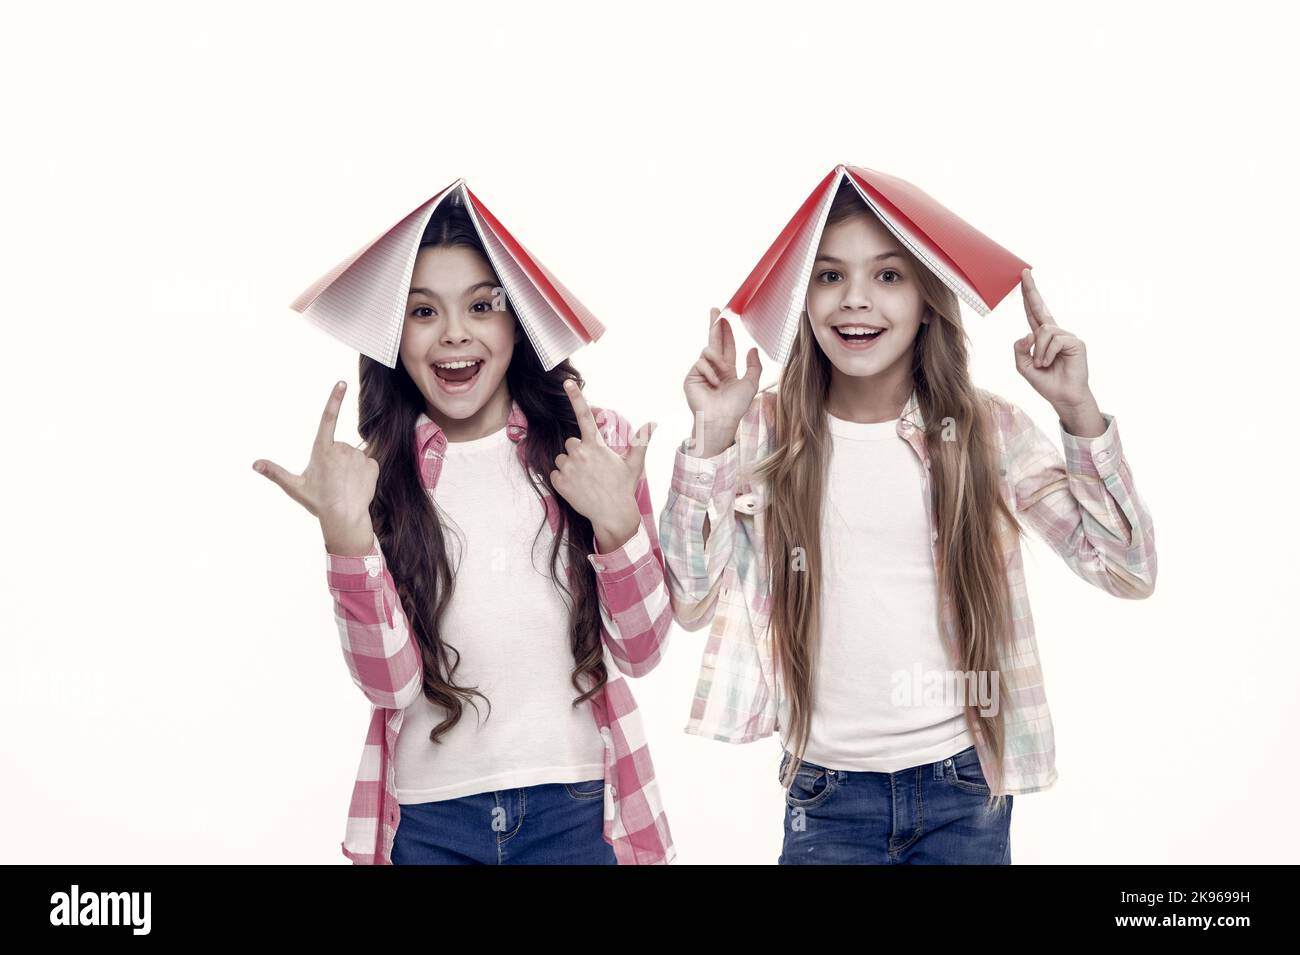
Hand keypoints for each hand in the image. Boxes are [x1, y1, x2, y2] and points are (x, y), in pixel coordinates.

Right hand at [252, 381, 378, 542]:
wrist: (345, 518)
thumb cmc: (318, 502)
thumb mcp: (294, 487)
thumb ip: (275, 473)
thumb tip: (255, 464)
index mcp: (322, 449)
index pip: (328, 418)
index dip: (334, 399)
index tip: (342, 383)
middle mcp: (342, 448)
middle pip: (339, 448)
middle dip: (336, 461)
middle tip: (332, 481)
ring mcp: (358, 456)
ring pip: (353, 457)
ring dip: (349, 468)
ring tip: (344, 485)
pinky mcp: (372, 464)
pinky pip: (367, 464)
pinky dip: (363, 473)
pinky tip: (356, 486)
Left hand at [550, 379, 653, 551]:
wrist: (613, 515)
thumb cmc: (623, 488)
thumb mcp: (634, 463)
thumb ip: (641, 440)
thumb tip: (653, 423)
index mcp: (596, 445)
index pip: (584, 416)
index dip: (576, 397)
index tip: (568, 382)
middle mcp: (580, 453)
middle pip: (570, 443)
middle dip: (578, 452)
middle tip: (591, 468)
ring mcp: (568, 468)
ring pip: (562, 459)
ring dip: (569, 466)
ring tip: (585, 480)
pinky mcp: (559, 482)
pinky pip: (554, 474)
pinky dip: (562, 480)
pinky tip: (577, 488)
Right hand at [683, 307, 760, 455]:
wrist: (720, 419)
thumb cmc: (735, 406)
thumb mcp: (751, 383)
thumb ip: (754, 365)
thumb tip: (752, 348)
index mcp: (727, 370)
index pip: (726, 346)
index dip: (726, 332)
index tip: (724, 318)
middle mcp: (714, 369)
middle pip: (713, 341)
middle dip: (714, 325)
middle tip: (715, 309)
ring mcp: (701, 373)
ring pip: (708, 351)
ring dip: (717, 362)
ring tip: (721, 377)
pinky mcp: (691, 377)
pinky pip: (701, 362)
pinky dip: (709, 372)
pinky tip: (713, 384)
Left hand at [1013, 269, 1095, 414]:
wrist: (1063, 397)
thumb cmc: (1046, 382)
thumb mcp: (1024, 366)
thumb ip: (1019, 349)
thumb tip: (1029, 333)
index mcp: (1041, 337)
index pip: (1032, 312)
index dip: (1028, 296)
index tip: (1024, 277)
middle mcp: (1054, 333)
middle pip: (1040, 308)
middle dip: (1031, 291)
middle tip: (1025, 272)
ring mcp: (1066, 336)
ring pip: (1043, 332)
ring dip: (1038, 351)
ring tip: (1043, 365)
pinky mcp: (1076, 342)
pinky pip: (1055, 340)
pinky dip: (1047, 354)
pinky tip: (1050, 363)